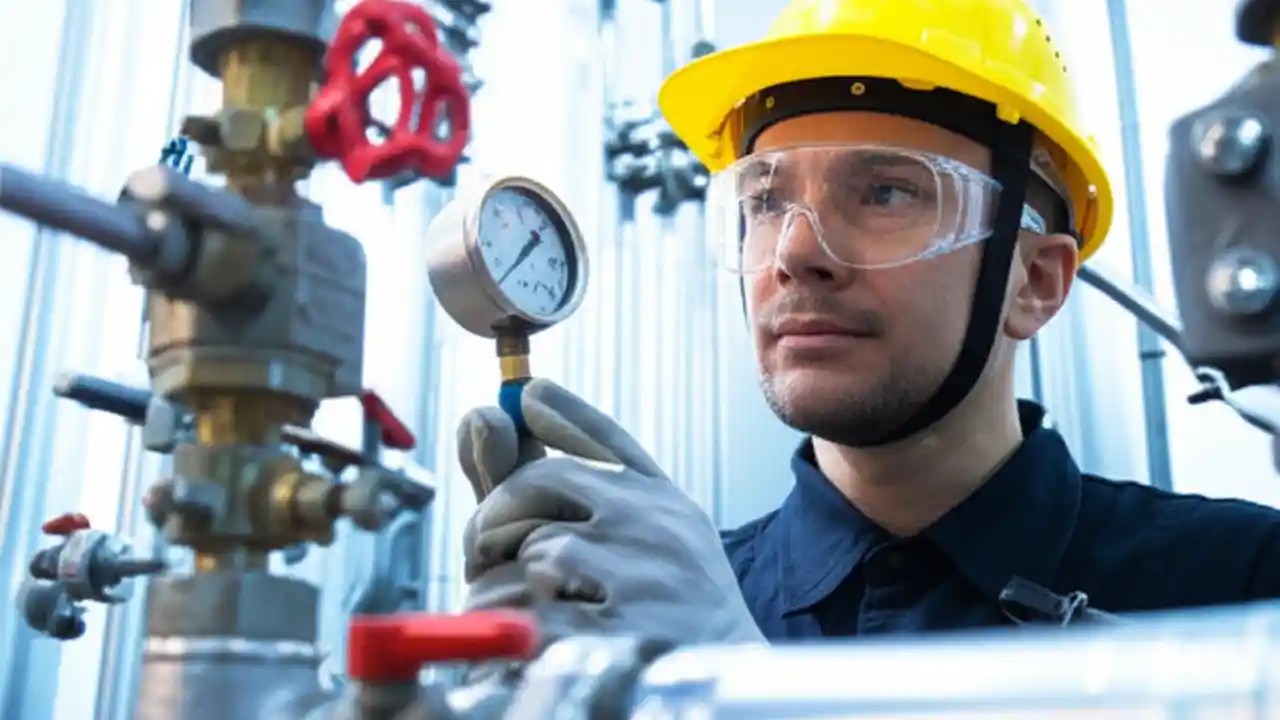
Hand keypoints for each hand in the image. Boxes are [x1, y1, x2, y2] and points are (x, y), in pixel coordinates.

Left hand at [456, 379, 764, 645]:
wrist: (720, 667)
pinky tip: (532, 627)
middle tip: (483, 542)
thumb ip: (583, 469)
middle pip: (544, 482)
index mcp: (658, 496)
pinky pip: (537, 608)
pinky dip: (518, 619)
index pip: (599, 437)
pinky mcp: (621, 631)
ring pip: (536, 550)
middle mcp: (655, 524)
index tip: (518, 402)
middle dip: (496, 511)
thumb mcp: (648, 526)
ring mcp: (641, 576)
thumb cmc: (674, 597)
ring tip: (519, 597)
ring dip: (507, 578)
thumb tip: (529, 395)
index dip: (552, 416)